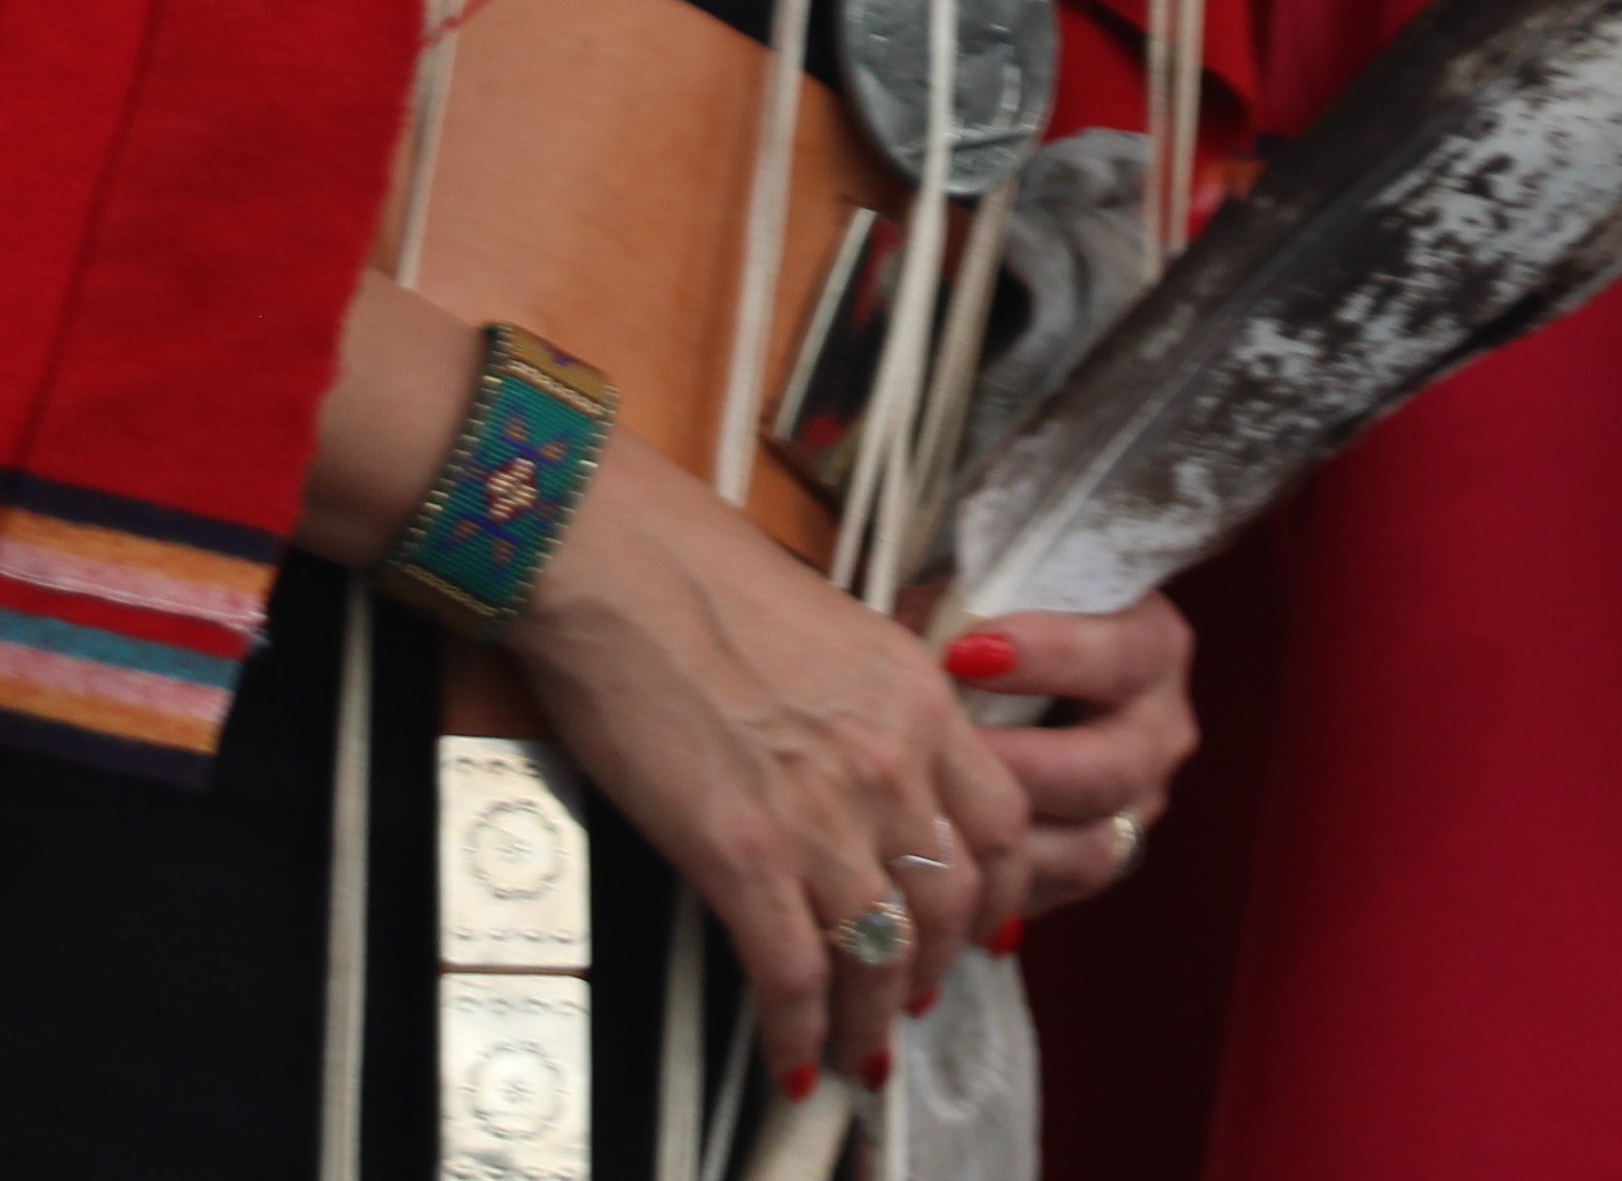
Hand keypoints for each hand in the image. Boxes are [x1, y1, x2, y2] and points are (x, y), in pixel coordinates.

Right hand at [301, 280, 1018, 1097]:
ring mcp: (821, 812)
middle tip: (910, 999)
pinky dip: (799, 1030)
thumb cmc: (701, 579)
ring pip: (883, 951)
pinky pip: (795, 972)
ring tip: (859, 1049)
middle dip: (937, 967)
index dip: (999, 893)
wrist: (619, 566)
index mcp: (920, 698)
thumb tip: (870, 769)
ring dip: (873, 1016)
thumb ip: (874, 707)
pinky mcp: (741, 852)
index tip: (984, 928)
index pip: (1002, 822)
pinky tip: (792, 1056)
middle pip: (952, 900)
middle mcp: (890, 760)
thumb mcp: (836, 631)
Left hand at [928, 595, 1195, 927]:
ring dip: (1009, 839)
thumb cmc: (991, 627)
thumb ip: (966, 617)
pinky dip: (999, 882)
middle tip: (944, 755)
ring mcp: (1138, 806)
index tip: (965, 652)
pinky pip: (1057, 889)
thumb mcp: (986, 599)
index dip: (1049, 656)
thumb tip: (923, 652)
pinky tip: (945, 855)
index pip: (1121, 656)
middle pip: (1111, 771)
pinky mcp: (1101, 859)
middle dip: (1020, 767)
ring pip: (1091, 849)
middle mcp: (1160, 732)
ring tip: (938, 814)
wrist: (1012, 680)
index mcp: (1151, 649)